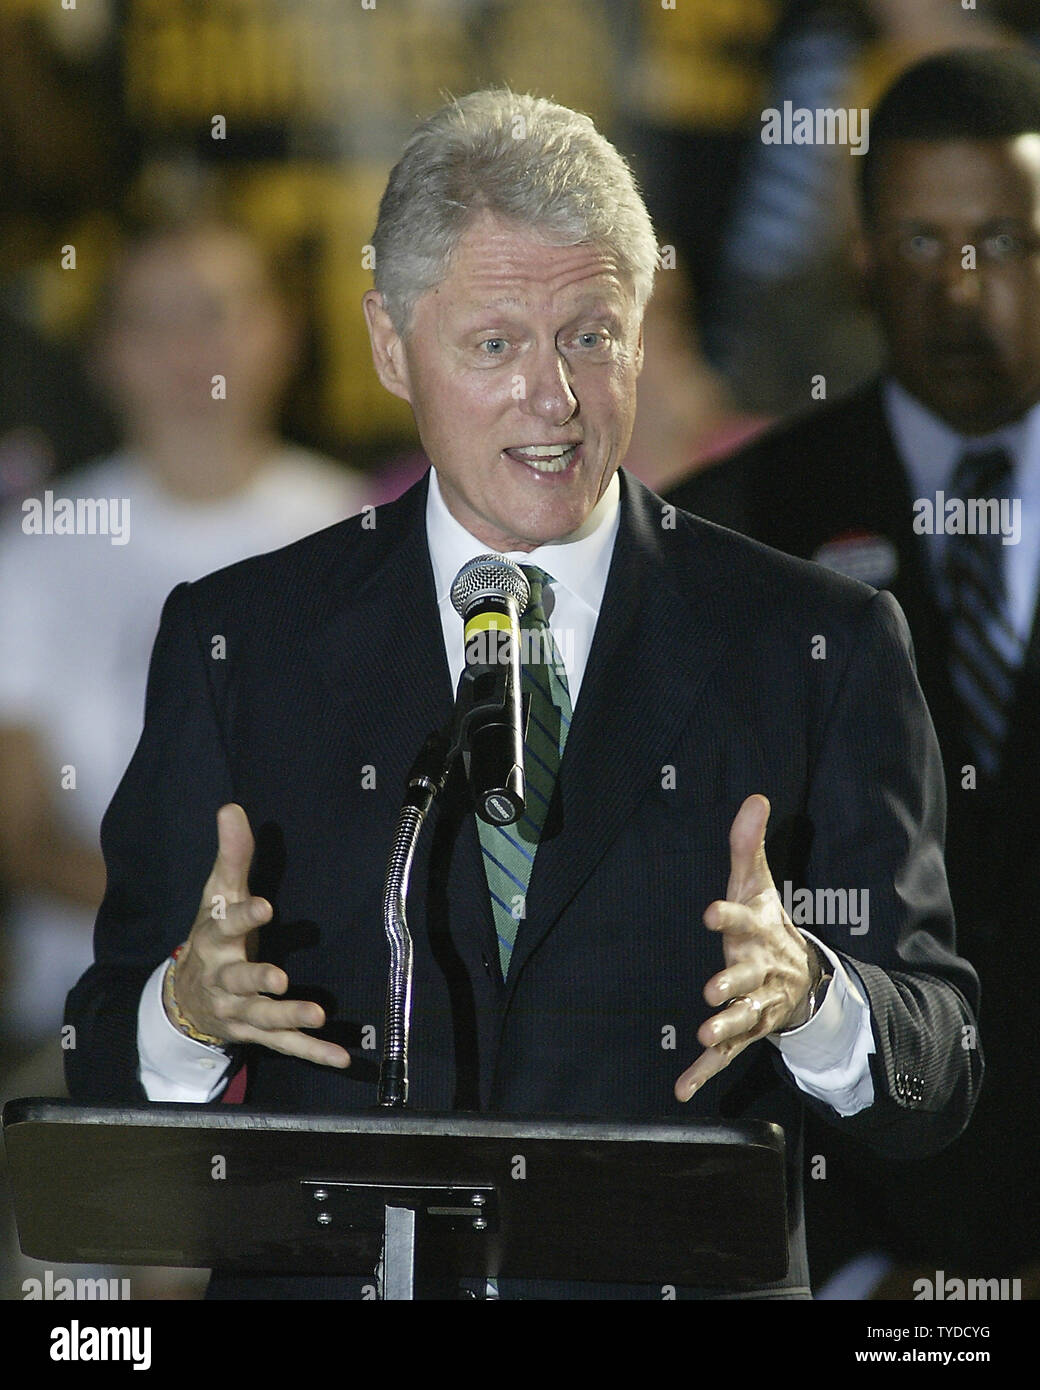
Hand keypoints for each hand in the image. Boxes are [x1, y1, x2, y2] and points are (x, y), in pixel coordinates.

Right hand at [168, 803, 350, 1067]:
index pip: (225, 925)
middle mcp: (222, 978)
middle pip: (238, 978)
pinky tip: (340, 1058)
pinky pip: (284, 1046)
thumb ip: (232, 855)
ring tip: (316, 1015)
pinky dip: (312, 1052)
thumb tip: (232, 808)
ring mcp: (238, 1010)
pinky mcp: (255, 1034)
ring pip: (261, 1016)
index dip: (243, 916)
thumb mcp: (217, 894)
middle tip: (279, 977)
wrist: (183, 999)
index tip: (263, 905)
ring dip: (288, 1017)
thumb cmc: (211, 936)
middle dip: (257, 978)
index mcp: (213, 939)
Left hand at [675, 794, 813, 1102]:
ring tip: (704, 1035)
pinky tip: (681, 1089)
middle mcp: (759, 970)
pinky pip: (726, 1055)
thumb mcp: (757, 883)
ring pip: (741, 1019)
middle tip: (711, 991)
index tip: (710, 912)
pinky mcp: (746, 1032)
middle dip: (731, 985)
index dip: (728, 916)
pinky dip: (704, 1073)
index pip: (743, 919)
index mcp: (758, 932)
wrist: (802, 975)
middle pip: (745, 978)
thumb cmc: (767, 924)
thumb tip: (755, 797)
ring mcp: (755, 1004)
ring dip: (725, 1028)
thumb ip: (747, 843)